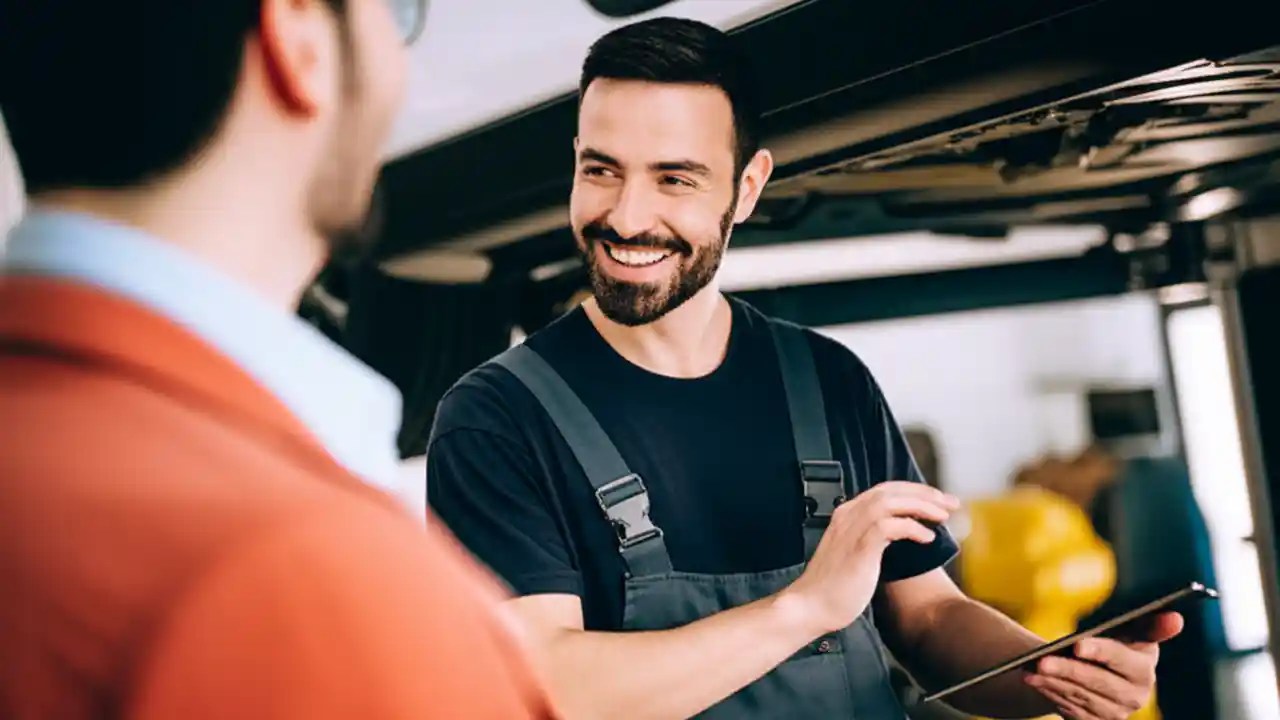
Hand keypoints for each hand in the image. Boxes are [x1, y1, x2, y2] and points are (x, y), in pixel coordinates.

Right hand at [781, 482, 958, 634]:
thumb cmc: (831, 588)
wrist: (809, 607)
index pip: (884, 490)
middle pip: (891, 491)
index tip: (936, 500)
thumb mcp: (852, 554)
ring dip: (921, 506)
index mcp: (846, 515)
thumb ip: (871, 539)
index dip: (913, 491)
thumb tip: (898, 535)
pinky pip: (889, 526)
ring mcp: (852, 531)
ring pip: (891, 502)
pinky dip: (911, 527)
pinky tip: (926, 537)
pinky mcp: (859, 548)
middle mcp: (848, 516)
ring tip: (943, 516)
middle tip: (950, 503)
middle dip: (924, 494)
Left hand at [1025, 612, 1183, 719]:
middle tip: (1040, 661)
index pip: (1120, 660)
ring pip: (1079, 697)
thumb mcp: (1133, 632)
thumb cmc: (1118, 645)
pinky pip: (1070, 709)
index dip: (1099, 651)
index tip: (1077, 644)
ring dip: (1051, 683)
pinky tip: (1034, 682)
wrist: (1100, 673)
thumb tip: (1176, 618)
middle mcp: (1134, 698)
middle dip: (1066, 670)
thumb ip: (1151, 626)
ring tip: (1029, 670)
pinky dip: (1050, 694)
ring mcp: (1114, 714)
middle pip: (1096, 683)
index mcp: (1144, 671)